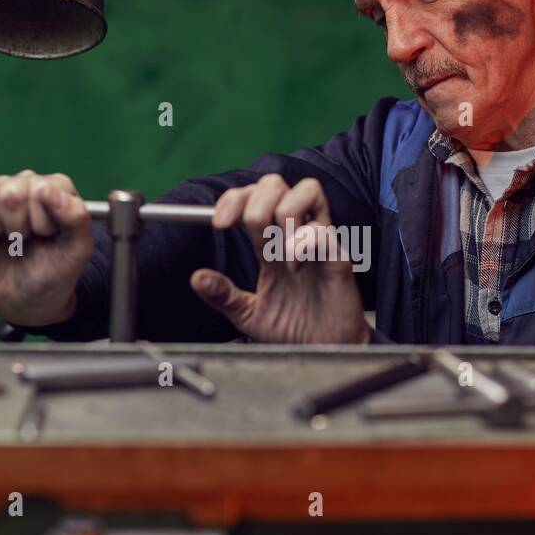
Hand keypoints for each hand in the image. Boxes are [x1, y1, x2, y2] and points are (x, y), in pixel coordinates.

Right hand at [0, 171, 91, 325]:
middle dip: (18, 226)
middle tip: (25, 241)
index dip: (41, 221)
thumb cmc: (53, 272)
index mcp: (56, 187)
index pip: (40, 189)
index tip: (46, 236)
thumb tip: (49, 189)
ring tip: (8, 240)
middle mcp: (26, 183)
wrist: (23, 302)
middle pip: (10, 191)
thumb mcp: (77, 251)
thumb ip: (76, 217)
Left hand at [190, 175, 371, 344]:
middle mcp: (295, 234)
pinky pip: (323, 231)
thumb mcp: (247, 313)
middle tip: (252, 232)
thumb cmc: (293, 328)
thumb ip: (223, 295)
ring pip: (307, 190)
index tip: (219, 224)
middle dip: (256, 203)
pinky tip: (295, 268)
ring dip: (285, 214)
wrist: (322, 351)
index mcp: (271, 242)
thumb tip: (197, 278)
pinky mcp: (338, 257)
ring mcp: (319, 241)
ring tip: (280, 251)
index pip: (252, 197)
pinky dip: (302, 245)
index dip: (233, 200)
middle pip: (276, 183)